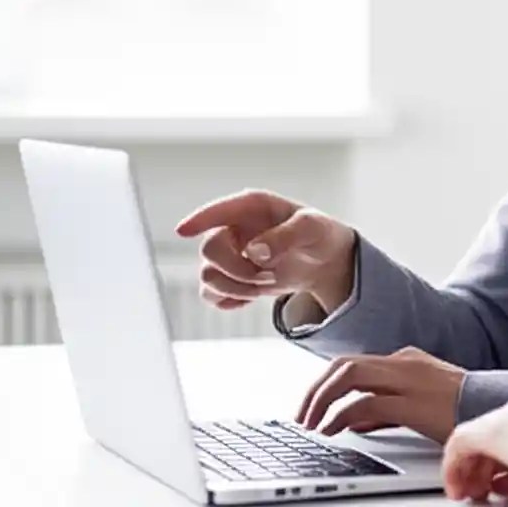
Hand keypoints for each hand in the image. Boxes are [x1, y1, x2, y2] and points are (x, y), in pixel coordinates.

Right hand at [175, 189, 356, 312]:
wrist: (325, 262)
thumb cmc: (319, 235)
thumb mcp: (312, 228)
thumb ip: (285, 236)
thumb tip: (254, 251)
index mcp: (252, 207)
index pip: (218, 210)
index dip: (200, 219)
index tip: (182, 231)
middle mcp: (234, 228)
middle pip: (210, 250)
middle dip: (237, 270)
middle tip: (269, 276)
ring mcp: (229, 254)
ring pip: (208, 276)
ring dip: (237, 288)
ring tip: (266, 285)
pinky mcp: (230, 278)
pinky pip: (211, 295)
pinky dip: (230, 300)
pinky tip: (252, 297)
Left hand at [296, 347, 464, 443]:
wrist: (498, 410)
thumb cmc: (464, 410)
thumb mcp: (420, 405)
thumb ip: (386, 409)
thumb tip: (352, 420)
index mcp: (406, 360)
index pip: (355, 364)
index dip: (327, 385)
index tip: (314, 406)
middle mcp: (403, 363)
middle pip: (344, 364)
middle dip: (316, 389)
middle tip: (302, 414)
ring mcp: (408, 379)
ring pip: (348, 375)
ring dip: (321, 399)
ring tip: (311, 423)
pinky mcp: (412, 402)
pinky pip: (364, 403)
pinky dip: (341, 416)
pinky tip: (333, 431)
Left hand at [443, 390, 507, 505]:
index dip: (506, 459)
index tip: (504, 481)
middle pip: (496, 430)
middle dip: (485, 462)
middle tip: (479, 488)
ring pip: (477, 435)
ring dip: (469, 465)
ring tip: (466, 491)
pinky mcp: (495, 430)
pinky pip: (460, 443)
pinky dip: (454, 466)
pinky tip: (457, 488)